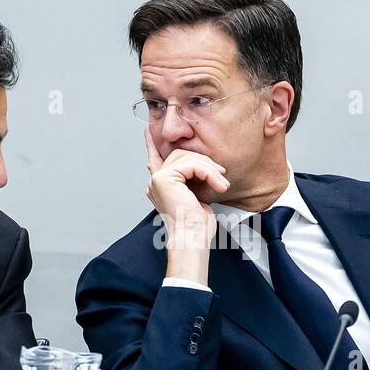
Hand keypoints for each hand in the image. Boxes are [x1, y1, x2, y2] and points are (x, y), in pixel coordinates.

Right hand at [145, 127, 227, 283]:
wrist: (193, 238)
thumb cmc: (197, 226)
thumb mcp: (198, 197)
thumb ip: (193, 181)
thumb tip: (205, 168)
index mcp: (160, 186)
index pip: (154, 160)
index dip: (151, 145)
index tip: (146, 130)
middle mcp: (155, 182)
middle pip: (180, 155)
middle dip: (203, 162)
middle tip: (221, 175)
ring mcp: (157, 179)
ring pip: (187, 157)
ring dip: (209, 169)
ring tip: (222, 184)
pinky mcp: (164, 178)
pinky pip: (191, 164)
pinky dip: (208, 173)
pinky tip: (218, 185)